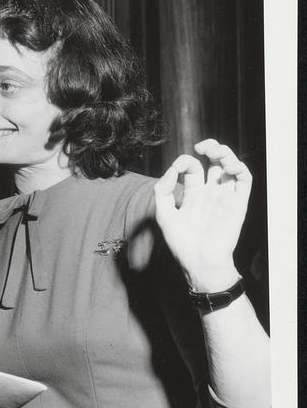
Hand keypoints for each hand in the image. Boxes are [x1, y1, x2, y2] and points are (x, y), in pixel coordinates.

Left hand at [154, 139, 251, 291]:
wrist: (200, 261)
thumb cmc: (181, 242)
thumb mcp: (164, 213)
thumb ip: (163, 190)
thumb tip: (172, 171)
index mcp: (194, 194)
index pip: (193, 168)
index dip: (185, 161)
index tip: (177, 168)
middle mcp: (211, 193)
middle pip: (215, 162)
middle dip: (211, 148)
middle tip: (202, 146)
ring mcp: (225, 196)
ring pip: (231, 167)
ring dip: (225, 154)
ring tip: (214, 151)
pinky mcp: (238, 202)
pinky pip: (245, 180)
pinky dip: (239, 168)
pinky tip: (227, 167)